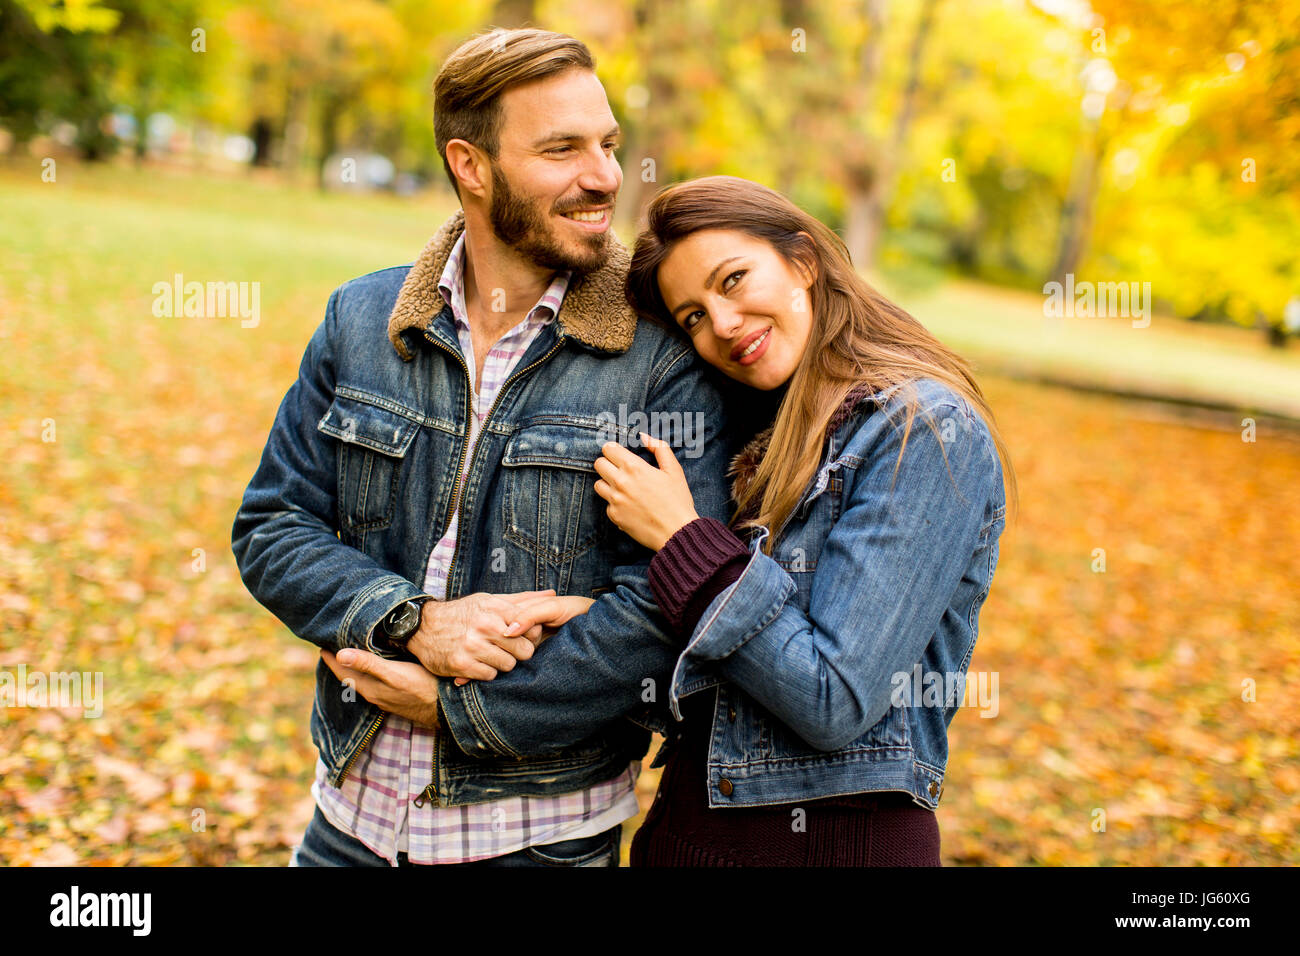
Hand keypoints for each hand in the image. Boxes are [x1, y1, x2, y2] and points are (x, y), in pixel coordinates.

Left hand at [322, 648, 440, 727]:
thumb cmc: (422, 688)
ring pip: (363, 681)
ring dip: (355, 668)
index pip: (343, 672)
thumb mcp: (394, 673)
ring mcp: (386, 698)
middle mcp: (375, 695)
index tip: (321, 645)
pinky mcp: (397, 697)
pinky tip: (375, 667)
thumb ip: (368, 664)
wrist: (446, 710)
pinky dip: (369, 673)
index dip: (331, 659)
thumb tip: (339, 654)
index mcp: (370, 688)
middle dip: (341, 663)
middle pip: (351, 677)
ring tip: (350, 655)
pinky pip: (376, 683)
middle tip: (333, 646)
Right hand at [452, 594, 595, 685]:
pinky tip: (479, 663)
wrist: (422, 627)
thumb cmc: (462, 613)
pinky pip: (490, 676)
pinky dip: (487, 672)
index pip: (529, 627)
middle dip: (518, 652)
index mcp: (494, 608)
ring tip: (491, 655)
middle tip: (507, 650)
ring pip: (508, 666)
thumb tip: (551, 593)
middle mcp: (484, 626)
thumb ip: (521, 600)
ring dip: (502, 664)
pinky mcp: (462, 665)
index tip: (522, 637)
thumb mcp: (489, 600)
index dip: (529, 635)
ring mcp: (472, 646)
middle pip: (524, 650)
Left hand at [593, 432, 698, 551]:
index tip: (619, 454)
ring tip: (623, 487)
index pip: (608, 449)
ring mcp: (615, 500)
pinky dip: (615, 503)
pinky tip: (630, 505)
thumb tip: (643, 436)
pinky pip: (606, 504)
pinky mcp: (614, 516)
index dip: (613, 449)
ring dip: (607, 483)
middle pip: (598, 464)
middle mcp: (620, 482)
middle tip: (620, 469)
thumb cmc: (677, 500)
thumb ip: (659, 448)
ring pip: (598, 484)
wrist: (676, 532)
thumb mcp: (674, 469)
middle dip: (607, 463)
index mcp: (634, 467)